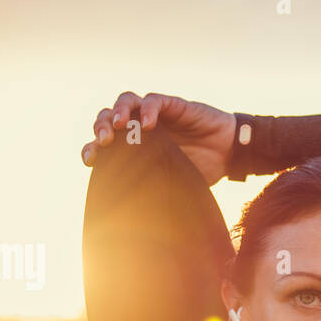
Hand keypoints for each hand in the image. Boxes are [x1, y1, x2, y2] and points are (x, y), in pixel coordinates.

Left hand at [80, 92, 236, 184]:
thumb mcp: (172, 184)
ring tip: (120, 125)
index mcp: (135, 147)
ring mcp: (156, 114)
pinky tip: (151, 122)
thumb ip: (152, 190)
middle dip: (101, 127)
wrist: (229, 156)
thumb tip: (136, 220)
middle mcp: (141, 127)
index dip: (92, 149)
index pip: (104, 143)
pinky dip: (149, 109)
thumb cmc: (200, 171)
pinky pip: (154, 100)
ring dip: (119, 111)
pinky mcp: (173, 105)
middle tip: (104, 141)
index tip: (90, 161)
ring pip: (126, 101)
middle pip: (109, 117)